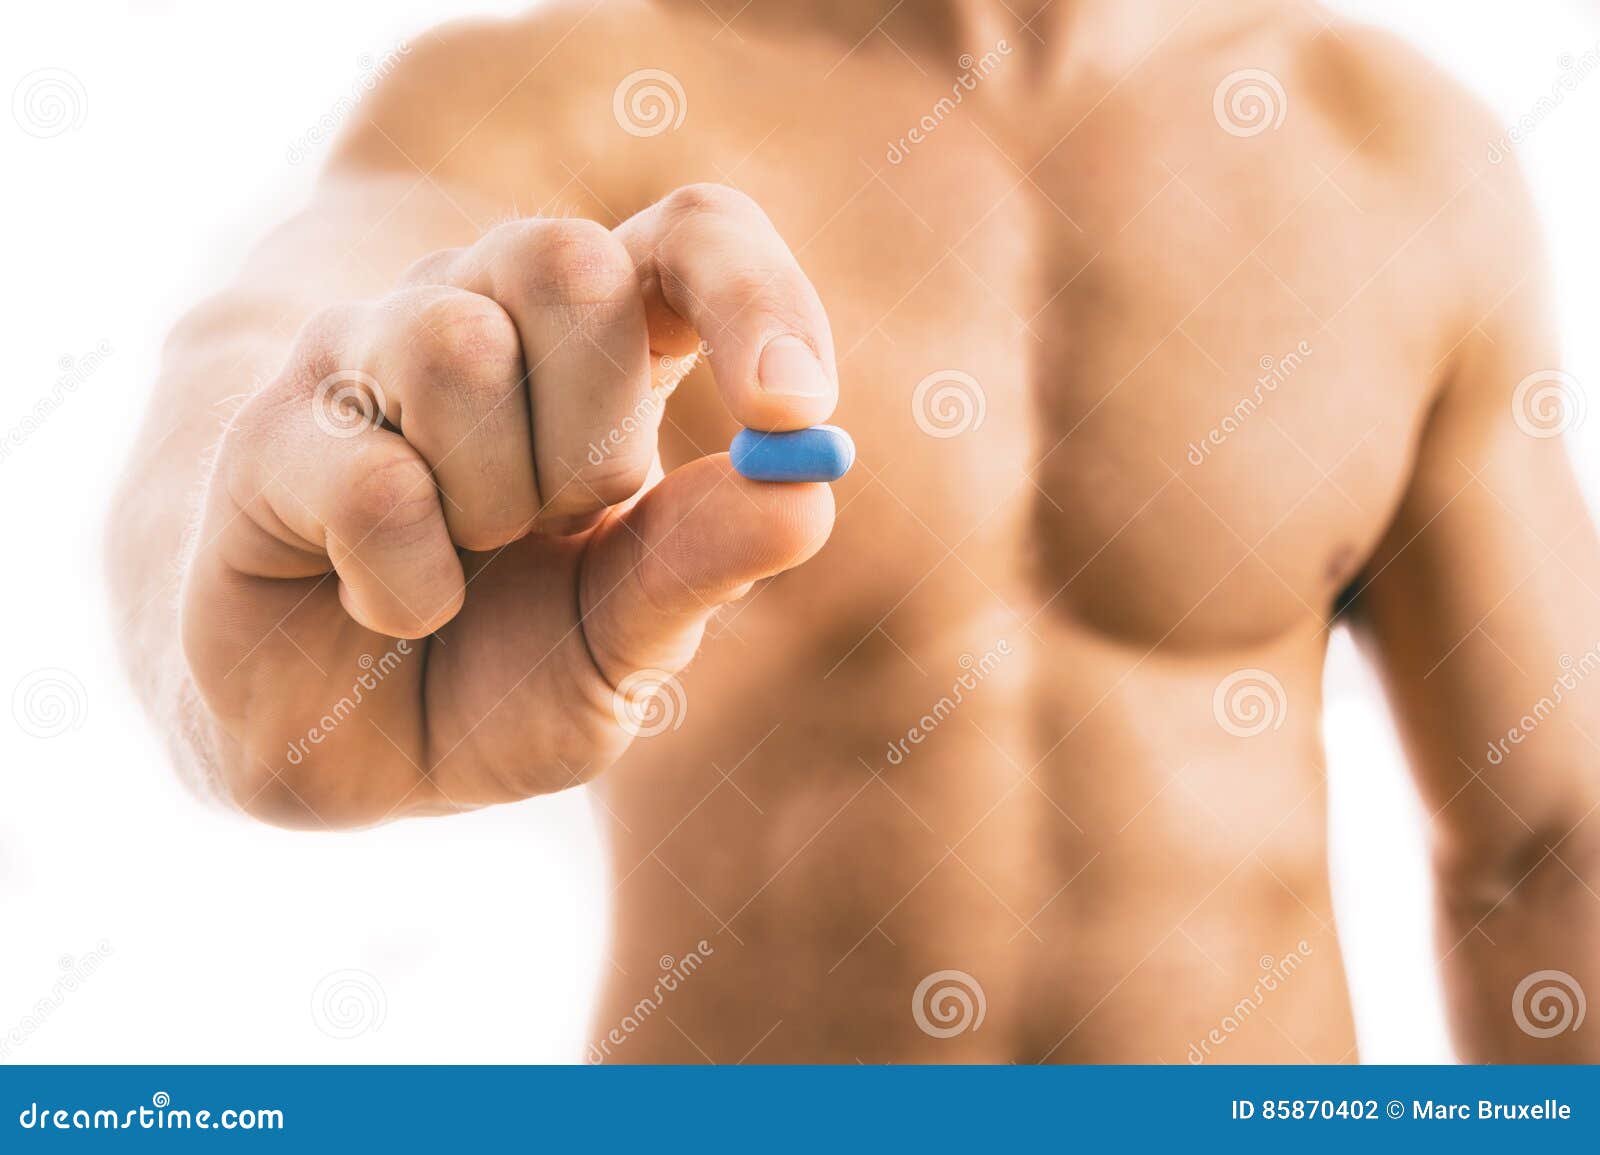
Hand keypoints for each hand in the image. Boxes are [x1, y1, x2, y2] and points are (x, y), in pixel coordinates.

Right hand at [179, 184, 838, 826]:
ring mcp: (364, 355)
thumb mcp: (622, 637)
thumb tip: (807, 492)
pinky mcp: (271, 434)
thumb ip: (702, 562)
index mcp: (599, 349)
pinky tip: (394, 608)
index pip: (693, 234)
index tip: (794, 408)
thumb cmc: (502, 669)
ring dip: (493, 505)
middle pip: (569, 260)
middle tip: (559, 526)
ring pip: (457, 347)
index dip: (754, 297)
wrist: (350, 744)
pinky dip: (412, 590)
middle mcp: (479, 312)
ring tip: (468, 565)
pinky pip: (376, 484)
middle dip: (595, 436)